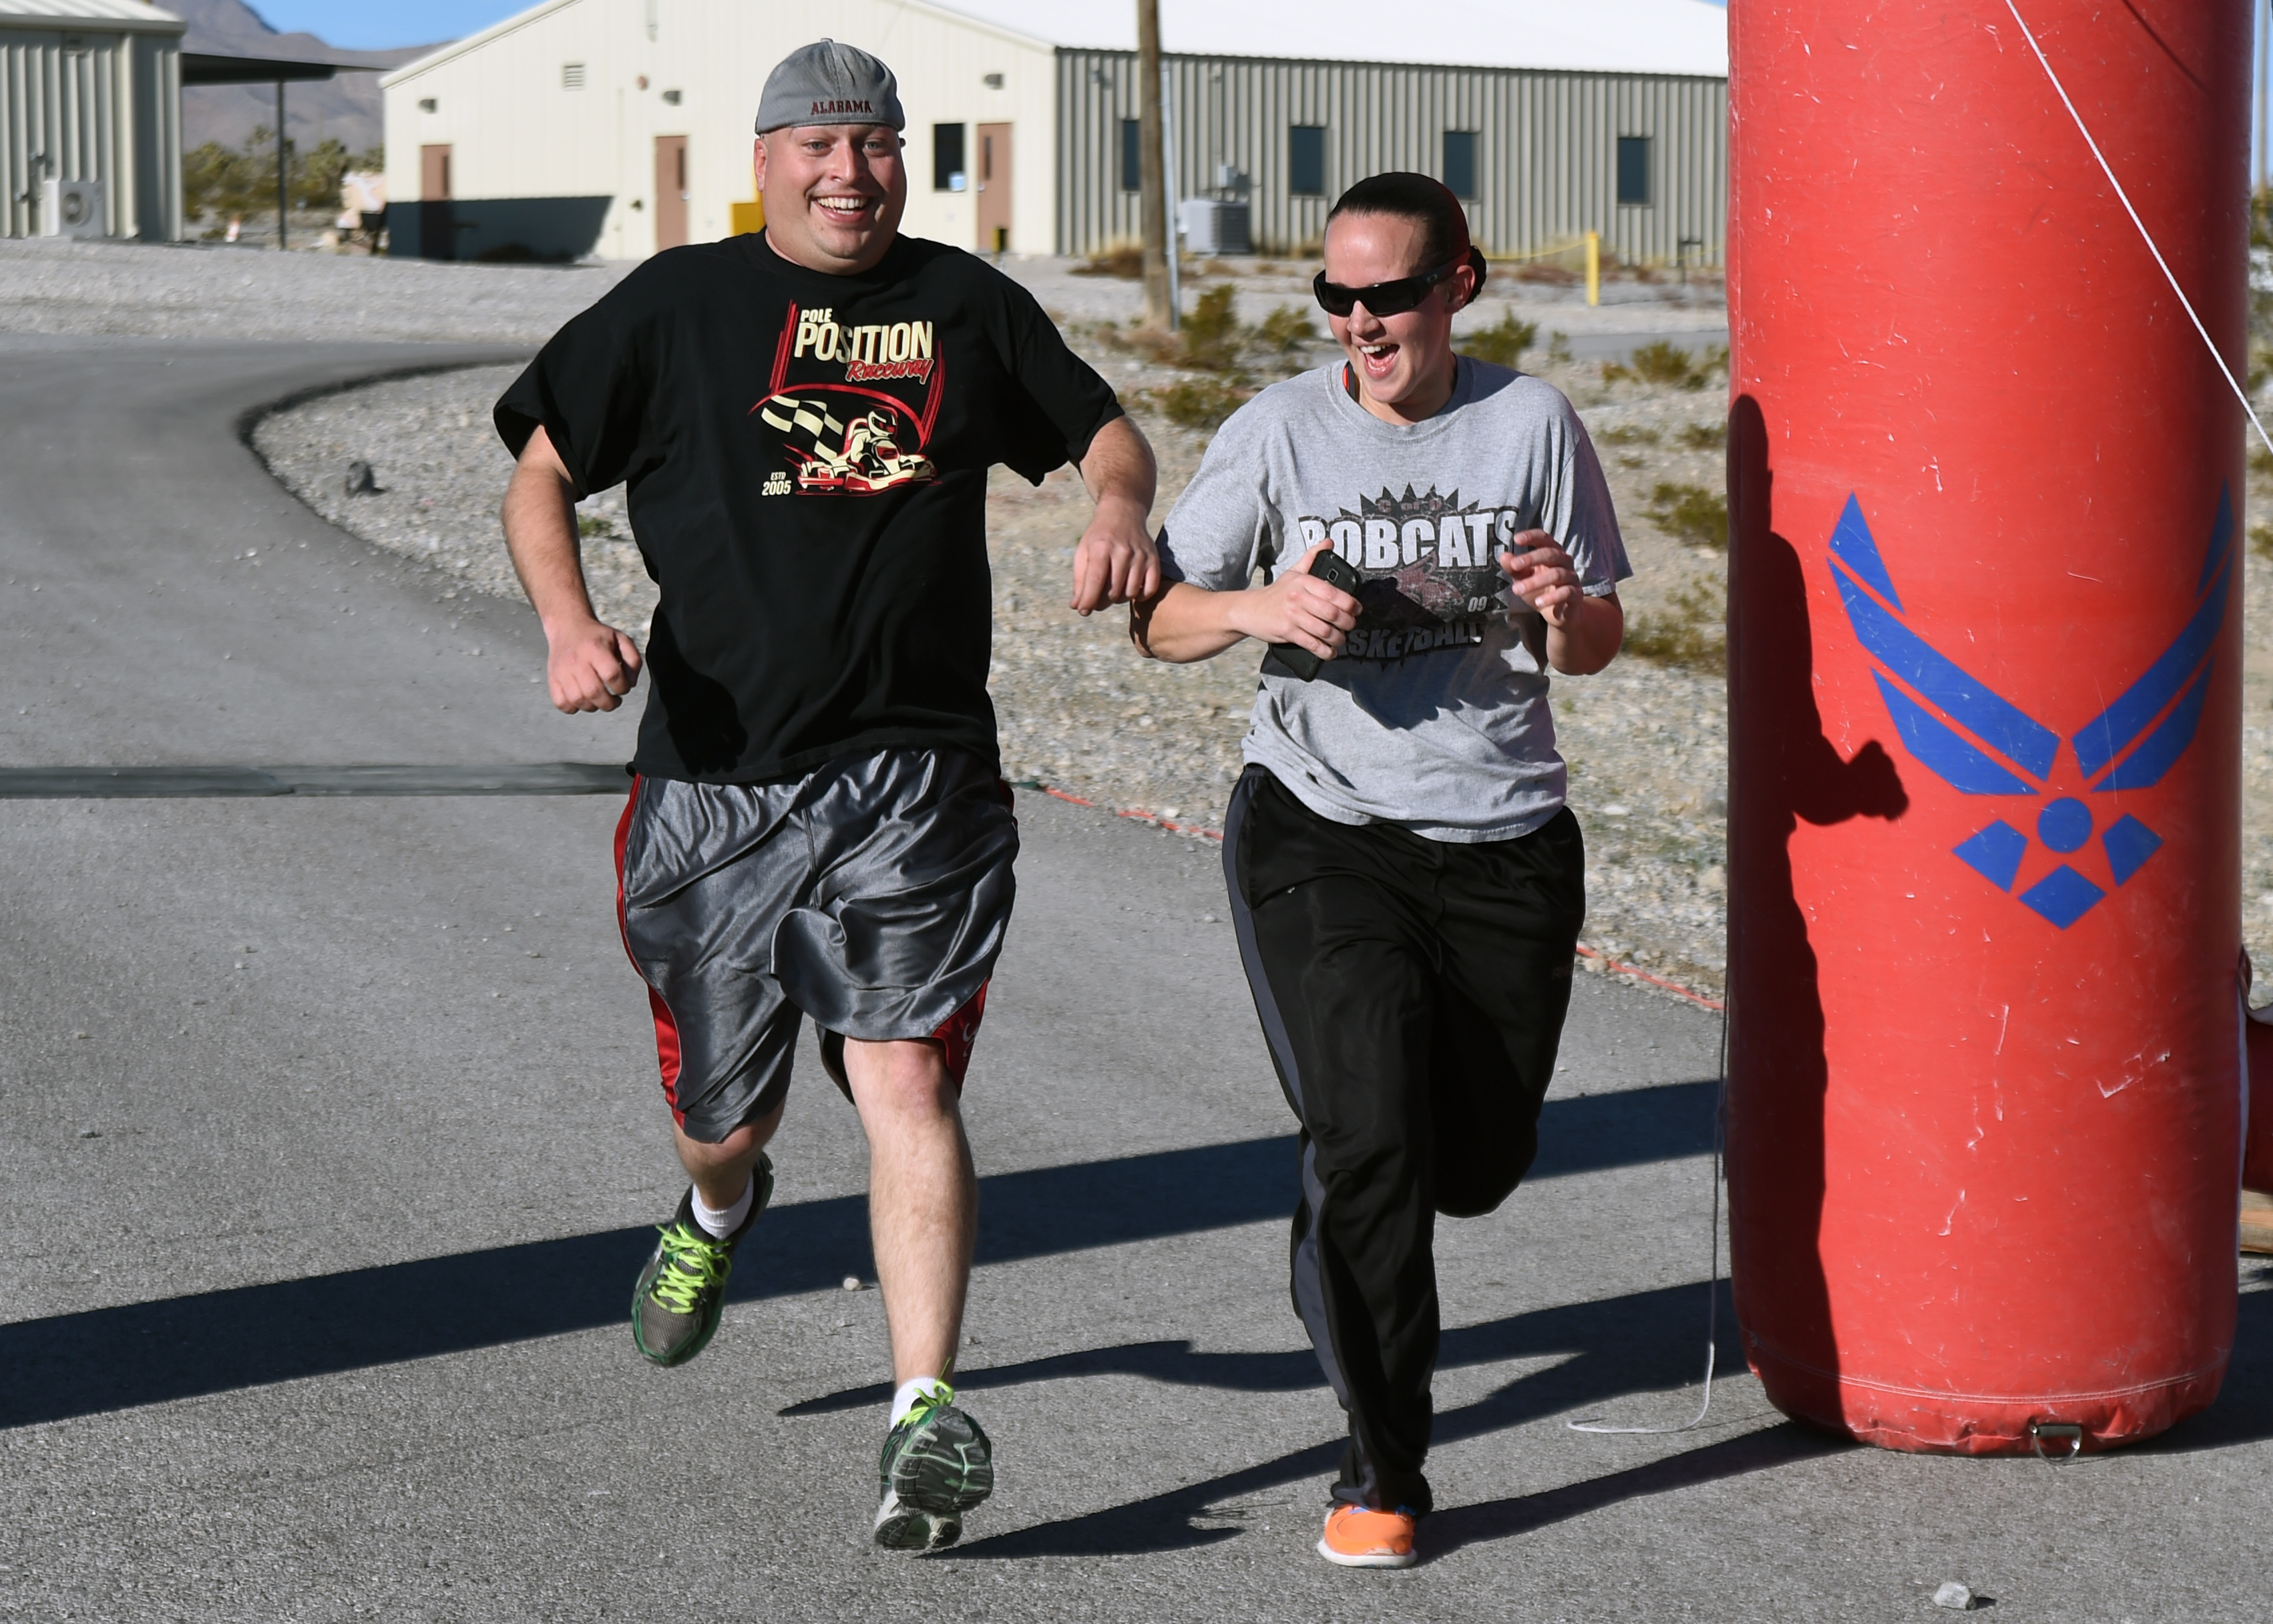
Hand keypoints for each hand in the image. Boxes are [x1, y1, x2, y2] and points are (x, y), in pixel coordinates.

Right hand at [546, 615, 642, 712]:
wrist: (568, 627)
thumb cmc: (596, 636)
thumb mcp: (621, 639)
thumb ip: (633, 660)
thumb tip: (631, 683)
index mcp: (595, 648)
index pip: (612, 675)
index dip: (622, 687)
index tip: (623, 688)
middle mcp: (576, 660)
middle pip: (594, 692)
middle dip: (610, 703)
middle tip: (614, 700)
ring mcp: (562, 671)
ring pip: (578, 700)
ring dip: (593, 707)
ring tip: (599, 701)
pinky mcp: (553, 679)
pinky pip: (561, 702)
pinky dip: (573, 708)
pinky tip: (582, 701)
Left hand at [1070, 498, 1159, 614]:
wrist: (1123, 513)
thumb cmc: (1099, 537)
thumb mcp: (1083, 552)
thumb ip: (1079, 580)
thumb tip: (1078, 606)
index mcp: (1101, 548)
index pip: (1095, 581)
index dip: (1088, 600)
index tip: (1083, 611)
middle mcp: (1122, 551)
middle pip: (1112, 591)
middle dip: (1102, 601)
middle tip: (1098, 597)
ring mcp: (1140, 555)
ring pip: (1130, 593)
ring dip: (1120, 598)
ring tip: (1114, 590)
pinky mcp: (1153, 559)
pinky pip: (1150, 589)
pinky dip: (1140, 596)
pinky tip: (1131, 590)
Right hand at [1227, 541, 1360, 660]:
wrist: (1248, 610)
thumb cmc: (1275, 593)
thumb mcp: (1293, 572)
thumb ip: (1312, 557)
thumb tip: (1328, 542)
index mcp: (1303, 582)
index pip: (1333, 593)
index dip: (1350, 604)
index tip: (1357, 610)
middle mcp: (1298, 598)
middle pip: (1332, 613)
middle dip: (1348, 623)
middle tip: (1351, 626)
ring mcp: (1292, 616)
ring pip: (1324, 630)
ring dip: (1338, 638)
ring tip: (1341, 639)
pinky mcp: (1287, 632)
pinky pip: (1312, 644)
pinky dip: (1325, 651)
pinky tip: (1330, 652)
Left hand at [1500, 530, 1586, 626]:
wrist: (1558, 612)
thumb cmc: (1540, 589)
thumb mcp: (1523, 578)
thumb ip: (1514, 568)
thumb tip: (1504, 556)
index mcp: (1552, 552)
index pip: (1544, 538)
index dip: (1532, 536)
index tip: (1516, 539)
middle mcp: (1564, 561)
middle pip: (1550, 554)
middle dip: (1531, 558)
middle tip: (1514, 565)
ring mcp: (1572, 577)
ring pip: (1557, 574)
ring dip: (1535, 582)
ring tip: (1517, 590)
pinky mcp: (1576, 594)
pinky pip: (1567, 592)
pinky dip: (1552, 597)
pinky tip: (1538, 602)